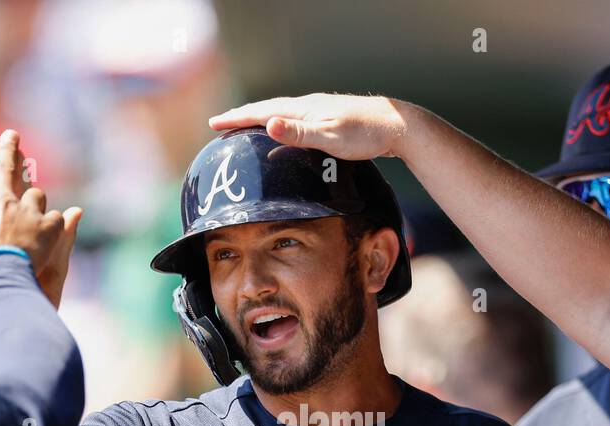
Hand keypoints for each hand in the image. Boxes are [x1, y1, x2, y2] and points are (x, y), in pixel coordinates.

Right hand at [209, 94, 412, 161]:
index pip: (261, 112)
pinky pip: (294, 120)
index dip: (236, 118)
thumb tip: (269, 124)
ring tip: (245, 127)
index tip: (214, 124)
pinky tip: (284, 133)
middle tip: (221, 124)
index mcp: (303, 109)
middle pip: (267, 109)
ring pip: (281, 113)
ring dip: (259, 118)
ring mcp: (318, 111)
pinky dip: (279, 124)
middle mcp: (308, 105)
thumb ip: (299, 133)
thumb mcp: (329, 136)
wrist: (395, 125)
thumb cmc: (364, 134)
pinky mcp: (329, 119)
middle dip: (242, 117)